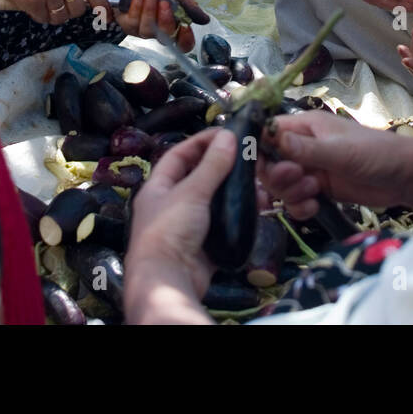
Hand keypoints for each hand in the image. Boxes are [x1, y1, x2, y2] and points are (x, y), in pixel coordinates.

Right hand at [0, 0, 108, 25]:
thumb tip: (88, 2)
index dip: (102, 7)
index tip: (105, 16)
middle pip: (78, 9)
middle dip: (69, 12)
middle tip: (55, 5)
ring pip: (61, 17)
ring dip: (52, 15)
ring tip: (41, 2)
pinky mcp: (35, 1)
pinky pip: (44, 19)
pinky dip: (37, 15)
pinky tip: (30, 3)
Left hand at [110, 0, 208, 51]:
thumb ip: (188, 3)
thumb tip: (205, 20)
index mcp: (174, 24)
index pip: (183, 43)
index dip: (185, 40)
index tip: (185, 26)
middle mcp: (159, 31)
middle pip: (165, 38)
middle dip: (165, 20)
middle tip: (164, 1)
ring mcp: (142, 30)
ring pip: (147, 30)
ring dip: (149, 9)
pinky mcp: (127, 25)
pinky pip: (133, 22)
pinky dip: (137, 5)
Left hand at [125, 127, 237, 323]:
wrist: (168, 280)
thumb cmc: (170, 230)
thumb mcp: (192, 192)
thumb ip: (212, 165)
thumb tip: (228, 136)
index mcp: (157, 188)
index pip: (179, 155)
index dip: (201, 141)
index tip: (226, 133)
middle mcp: (169, 205)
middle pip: (198, 178)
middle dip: (222, 168)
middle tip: (246, 160)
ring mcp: (186, 227)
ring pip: (212, 203)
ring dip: (232, 194)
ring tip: (255, 186)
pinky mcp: (201, 247)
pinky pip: (221, 226)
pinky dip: (236, 218)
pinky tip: (252, 210)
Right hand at [260, 111, 412, 215]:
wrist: (405, 178)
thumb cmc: (376, 153)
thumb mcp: (338, 151)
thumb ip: (304, 148)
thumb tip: (270, 138)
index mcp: (305, 126)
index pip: (266, 133)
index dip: (258, 150)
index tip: (263, 167)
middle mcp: (303, 146)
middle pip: (269, 163)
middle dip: (277, 176)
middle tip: (298, 180)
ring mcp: (310, 169)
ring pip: (280, 184)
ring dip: (290, 193)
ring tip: (313, 193)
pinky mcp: (318, 190)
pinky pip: (295, 200)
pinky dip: (299, 207)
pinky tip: (315, 207)